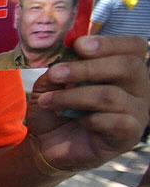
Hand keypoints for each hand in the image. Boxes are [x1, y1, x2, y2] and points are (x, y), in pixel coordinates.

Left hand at [26, 35, 149, 170]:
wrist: (48, 143)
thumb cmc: (56, 107)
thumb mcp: (52, 82)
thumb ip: (61, 67)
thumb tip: (67, 55)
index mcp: (125, 68)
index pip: (133, 47)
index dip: (108, 43)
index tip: (78, 45)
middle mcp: (139, 88)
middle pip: (128, 67)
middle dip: (87, 68)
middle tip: (55, 73)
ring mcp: (137, 112)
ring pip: (112, 96)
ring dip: (73, 97)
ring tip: (47, 101)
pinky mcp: (129, 136)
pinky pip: (117, 122)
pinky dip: (90, 119)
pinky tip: (76, 121)